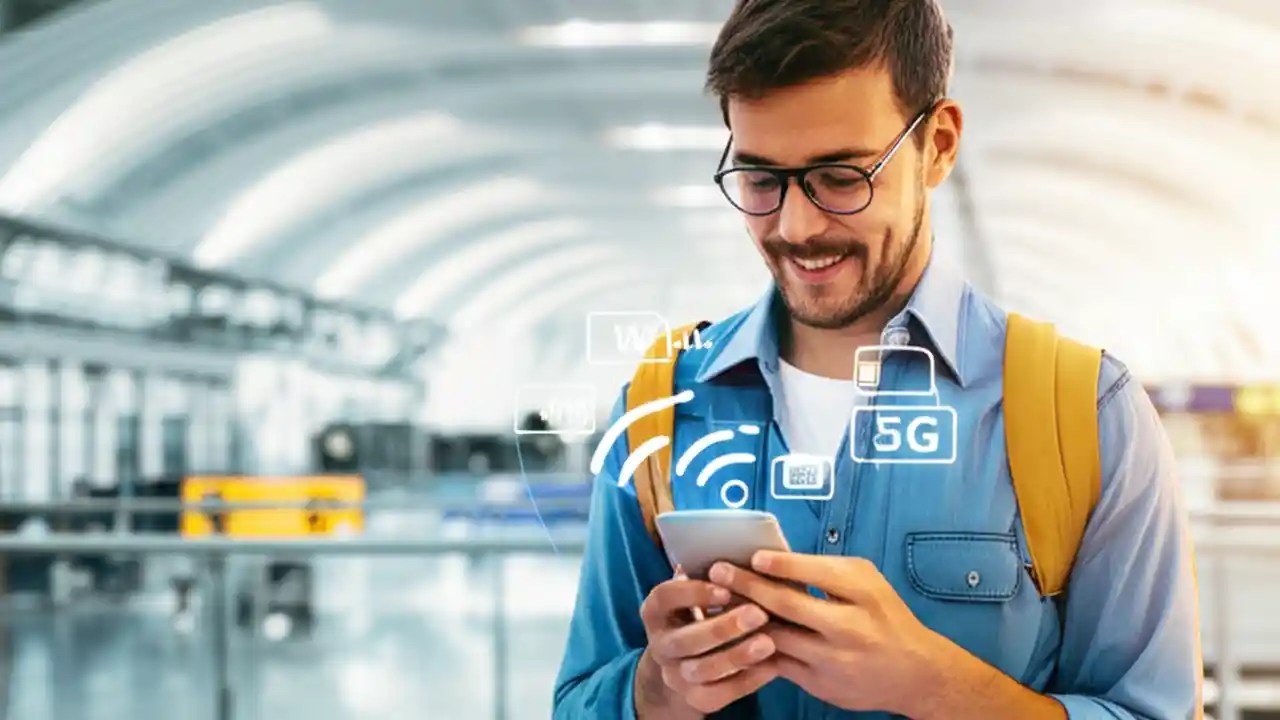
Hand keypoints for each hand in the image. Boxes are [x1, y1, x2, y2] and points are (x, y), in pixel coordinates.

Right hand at [635, 576, 778, 717]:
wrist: (683, 664)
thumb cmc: (700, 614)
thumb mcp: (696, 594)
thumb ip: (710, 578)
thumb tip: (738, 549)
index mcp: (655, 611)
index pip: (664, 597)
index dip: (693, 592)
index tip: (724, 586)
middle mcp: (660, 645)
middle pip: (686, 639)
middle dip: (722, 627)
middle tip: (757, 612)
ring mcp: (674, 675)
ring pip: (702, 670)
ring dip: (736, 656)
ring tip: (768, 642)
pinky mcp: (694, 699)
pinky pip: (719, 695)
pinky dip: (746, 681)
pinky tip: (772, 666)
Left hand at [707, 552, 952, 716]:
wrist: (914, 673)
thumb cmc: (885, 616)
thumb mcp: (867, 583)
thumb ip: (827, 571)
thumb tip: (775, 559)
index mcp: (864, 594)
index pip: (818, 574)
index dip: (781, 564)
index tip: (753, 555)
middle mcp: (849, 629)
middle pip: (789, 605)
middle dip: (748, 586)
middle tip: (718, 570)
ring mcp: (833, 661)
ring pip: (776, 637)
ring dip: (743, 618)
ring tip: (717, 599)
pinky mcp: (819, 685)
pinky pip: (778, 662)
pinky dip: (753, 645)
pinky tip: (733, 632)